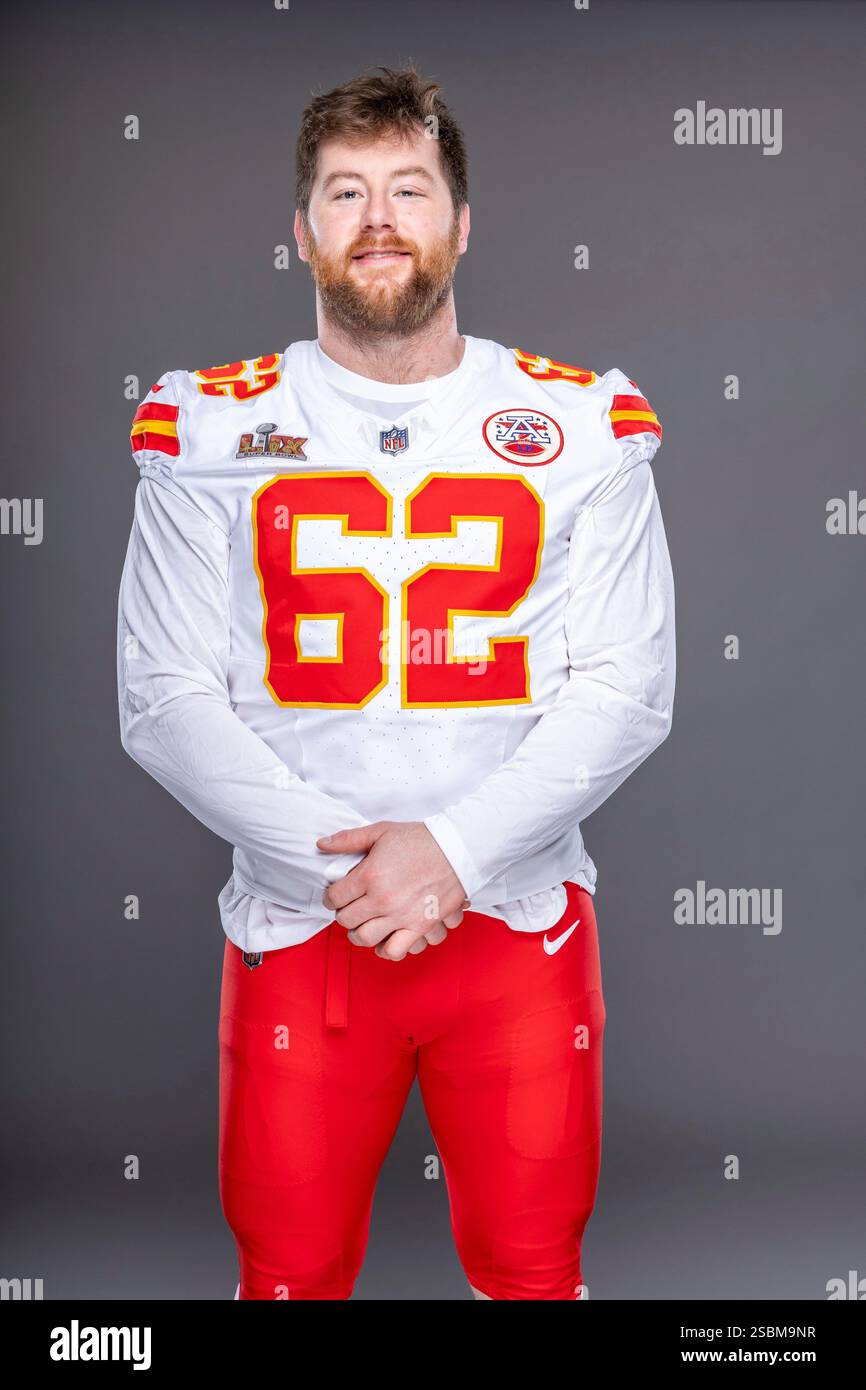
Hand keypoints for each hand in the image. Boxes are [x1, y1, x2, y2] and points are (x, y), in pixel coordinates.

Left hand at [316, 821, 468, 959]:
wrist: (457, 848)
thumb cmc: (420, 839)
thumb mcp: (381, 832)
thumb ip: (348, 839)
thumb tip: (322, 844)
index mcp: (369, 875)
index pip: (334, 897)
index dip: (331, 897)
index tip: (336, 895)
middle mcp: (381, 899)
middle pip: (345, 919)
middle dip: (343, 913)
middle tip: (350, 907)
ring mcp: (400, 915)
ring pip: (364, 938)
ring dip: (359, 933)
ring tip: (364, 924)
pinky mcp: (419, 926)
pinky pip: (394, 950)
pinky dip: (385, 949)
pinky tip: (384, 939)